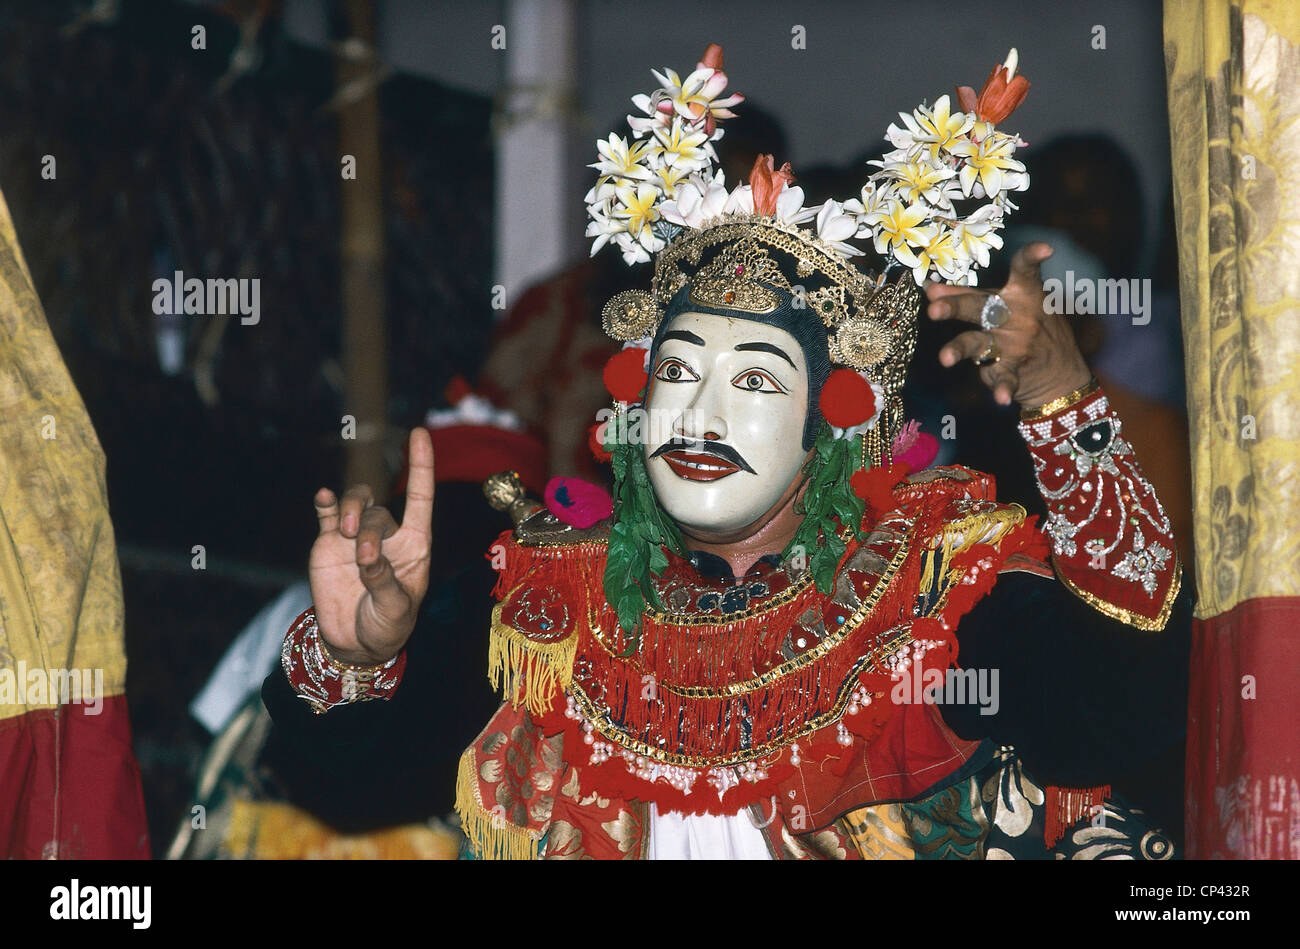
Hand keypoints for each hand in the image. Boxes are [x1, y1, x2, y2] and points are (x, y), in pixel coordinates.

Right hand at [308, 427, 434, 664]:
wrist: (354, 643)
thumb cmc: (387, 626)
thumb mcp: (396, 610)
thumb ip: (385, 582)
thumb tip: (367, 558)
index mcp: (414, 545)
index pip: (420, 498)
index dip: (421, 466)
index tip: (421, 434)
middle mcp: (387, 535)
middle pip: (380, 512)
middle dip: (370, 530)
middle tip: (363, 558)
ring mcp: (356, 536)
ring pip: (356, 505)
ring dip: (352, 512)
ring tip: (346, 535)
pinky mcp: (330, 542)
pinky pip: (328, 514)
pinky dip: (326, 502)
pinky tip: (324, 497)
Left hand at [924, 242, 1091, 407]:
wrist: (1060, 373)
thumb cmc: (1027, 328)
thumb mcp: (1006, 306)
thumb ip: (969, 297)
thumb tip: (930, 289)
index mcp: (1021, 294)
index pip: (1026, 270)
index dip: (1032, 257)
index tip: (1044, 249)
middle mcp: (1018, 316)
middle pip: (982, 307)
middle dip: (956, 306)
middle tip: (933, 309)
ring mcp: (1017, 345)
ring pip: (982, 343)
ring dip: (961, 349)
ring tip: (945, 359)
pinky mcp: (1015, 370)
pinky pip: (1005, 378)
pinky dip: (1002, 388)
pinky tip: (1001, 399)